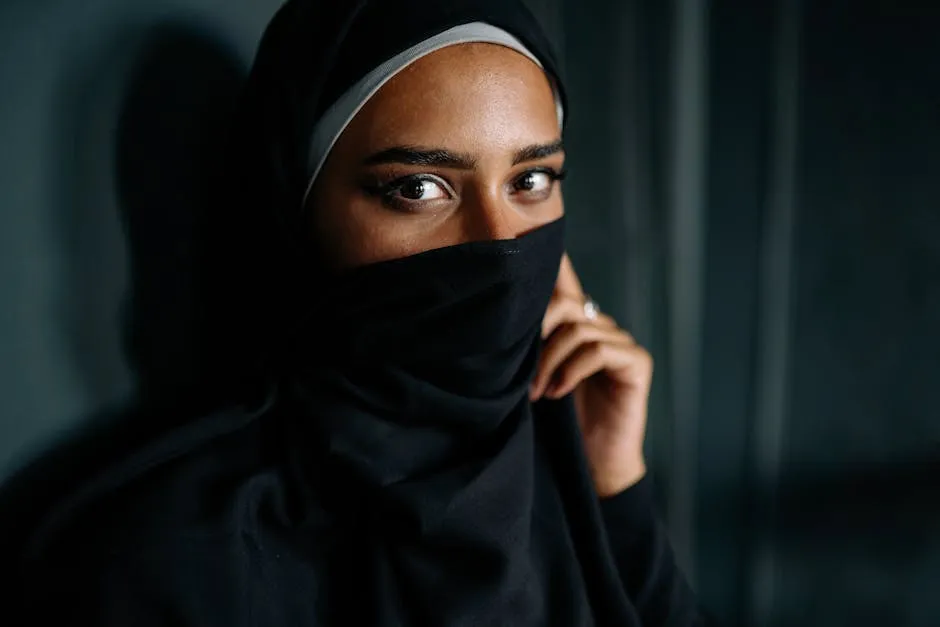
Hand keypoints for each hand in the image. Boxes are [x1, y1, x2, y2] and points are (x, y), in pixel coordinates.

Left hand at [530, 254, 651, 496]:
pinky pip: (599, 350)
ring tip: (538, 393)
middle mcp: (598, 326)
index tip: (530, 233)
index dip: (551, 259)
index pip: (562, 282)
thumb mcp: (533, 379)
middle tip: (522, 375)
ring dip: (549, 361)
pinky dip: (573, 370)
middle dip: (536, 333)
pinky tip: (560, 392)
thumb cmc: (556, 424)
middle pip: (562, 302)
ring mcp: (620, 343)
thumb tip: (496, 324)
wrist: (589, 467)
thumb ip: (526, 349)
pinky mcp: (636, 363)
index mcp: (571, 326)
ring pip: (577, 329)